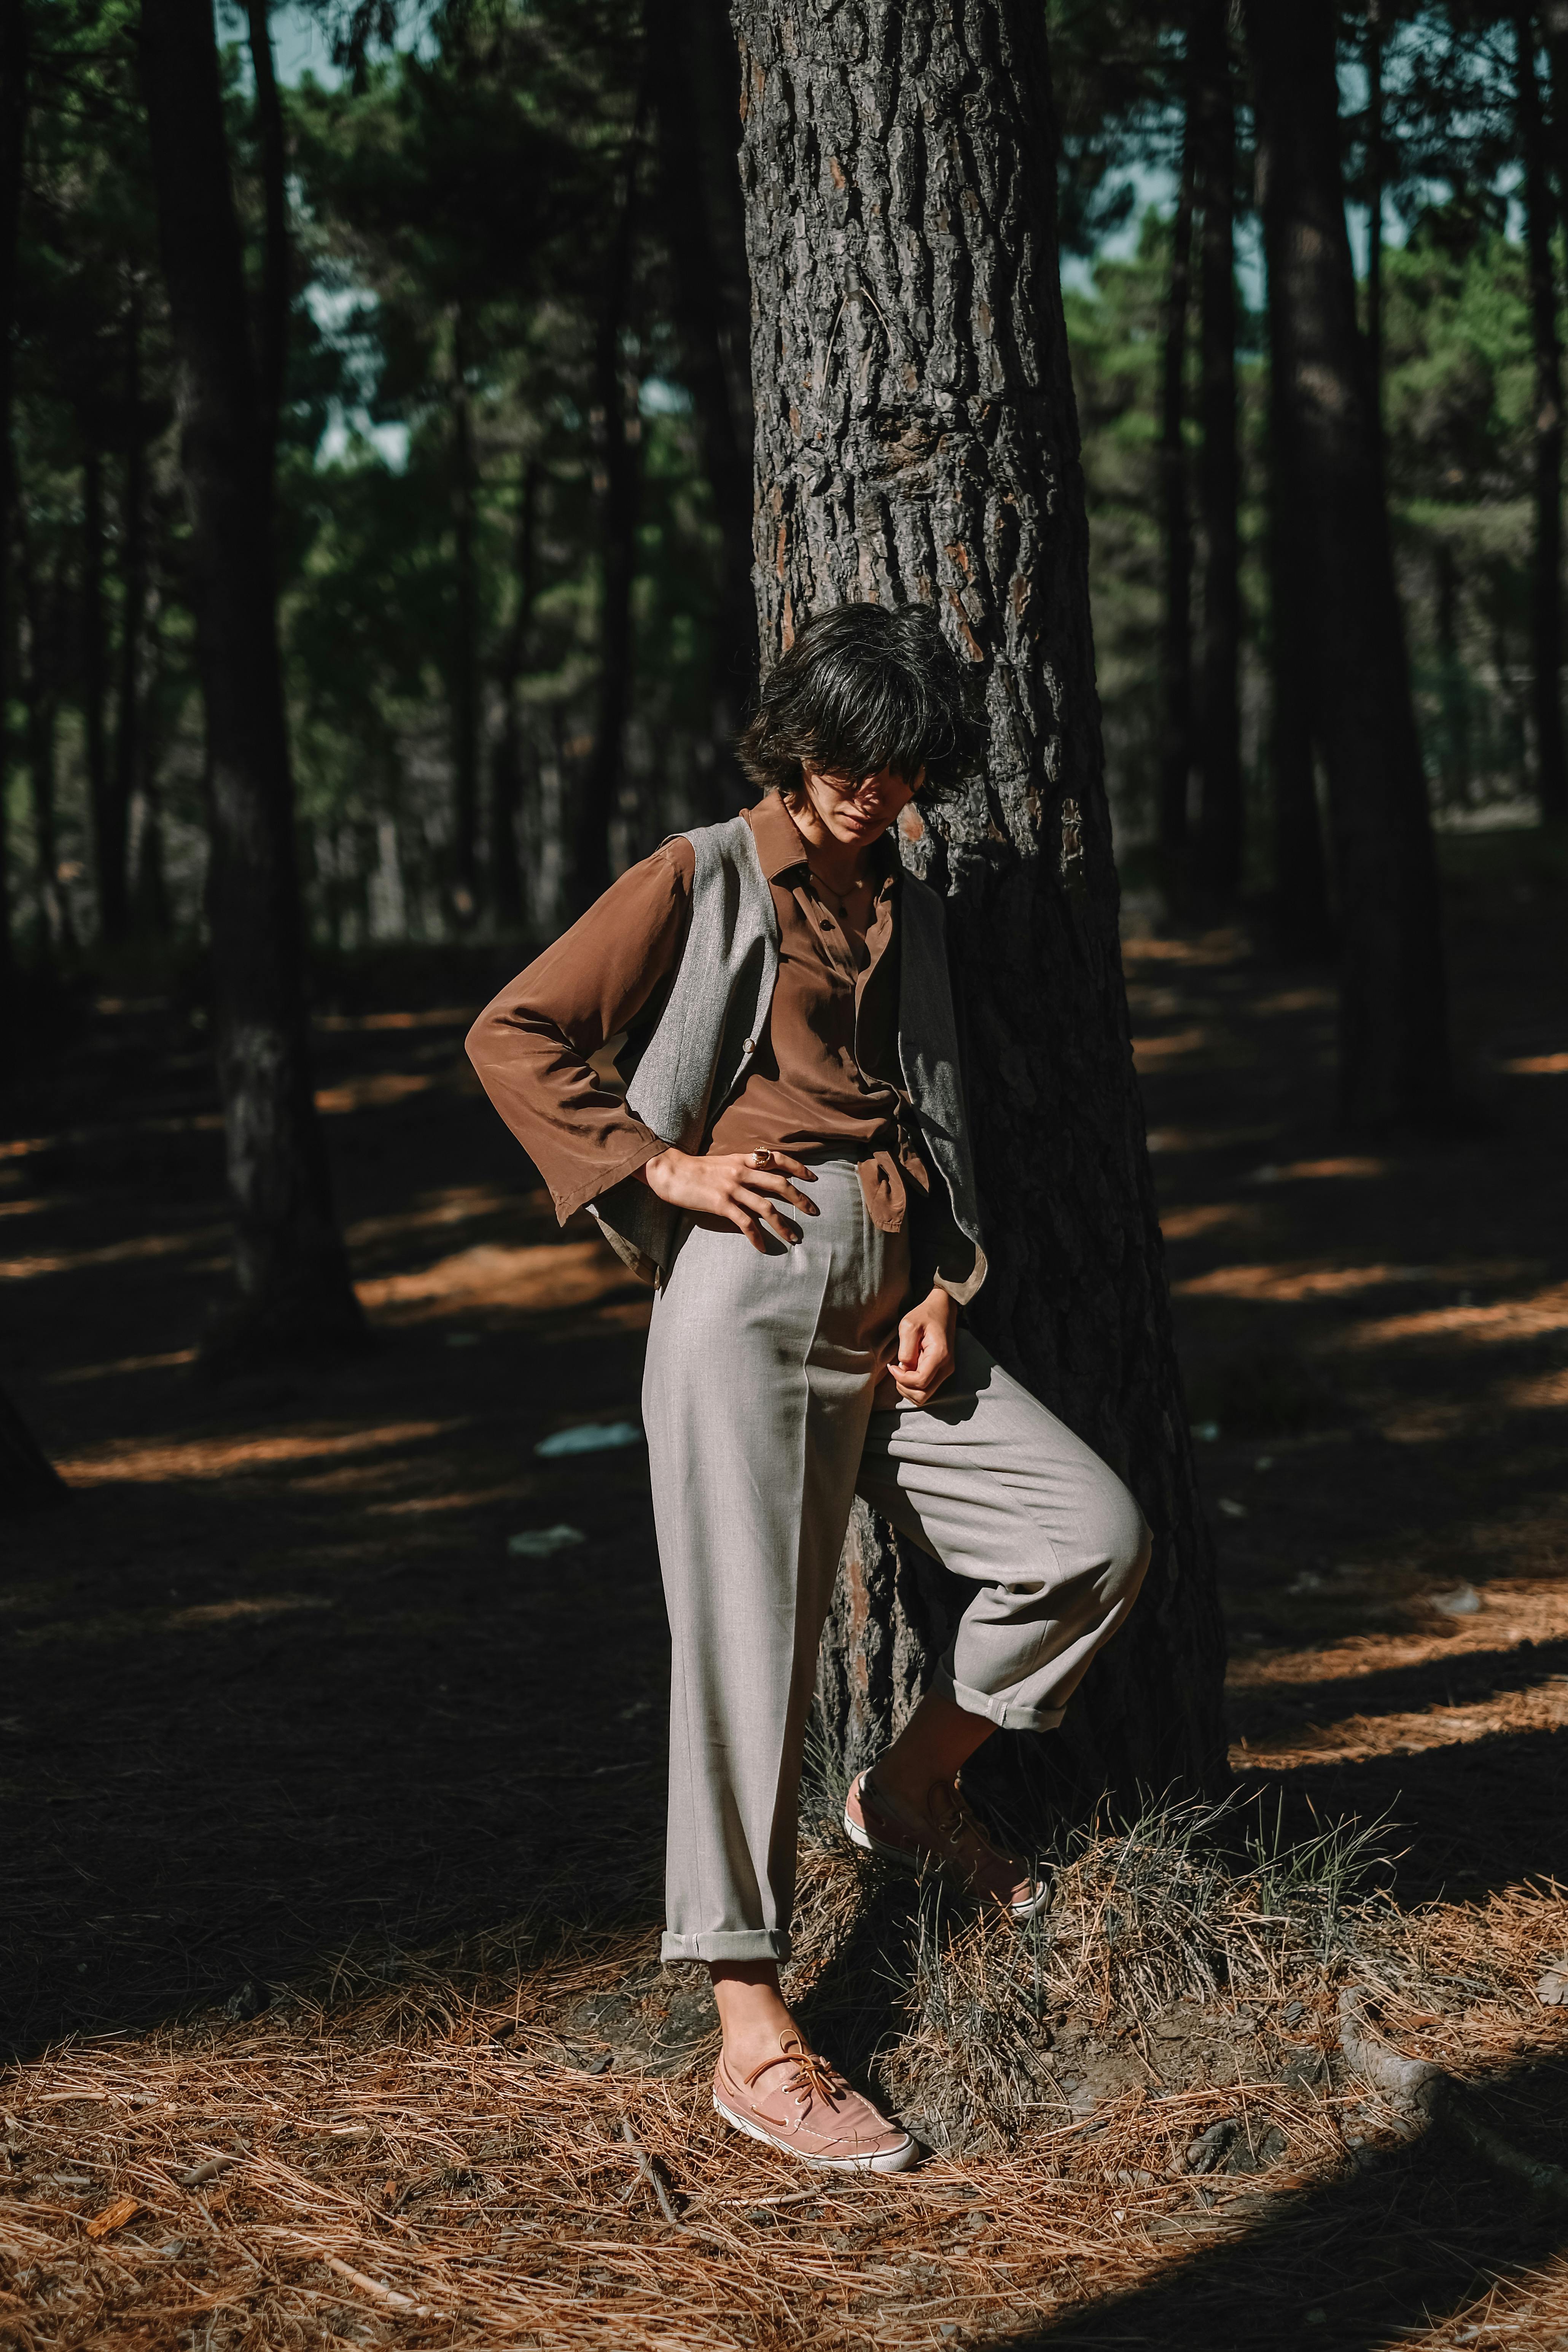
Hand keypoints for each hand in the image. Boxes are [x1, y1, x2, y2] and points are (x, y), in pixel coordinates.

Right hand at [636, 1145, 817, 1252]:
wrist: (670, 1171)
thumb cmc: (696, 1169)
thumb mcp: (723, 1162)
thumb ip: (742, 1168)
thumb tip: (760, 1179)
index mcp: (743, 1159)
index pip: (777, 1159)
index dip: (798, 1167)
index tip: (813, 1177)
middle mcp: (741, 1172)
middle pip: (779, 1184)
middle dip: (800, 1199)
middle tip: (814, 1211)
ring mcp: (731, 1188)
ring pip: (766, 1207)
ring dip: (783, 1224)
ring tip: (794, 1238)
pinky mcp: (720, 1204)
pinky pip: (745, 1222)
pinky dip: (756, 1236)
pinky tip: (762, 1247)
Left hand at [878, 1285, 956, 1408]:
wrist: (943, 1309)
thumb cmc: (925, 1315)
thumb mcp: (908, 1325)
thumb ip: (906, 1349)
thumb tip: (905, 1368)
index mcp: (939, 1356)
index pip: (919, 1382)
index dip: (901, 1379)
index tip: (892, 1366)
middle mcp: (946, 1368)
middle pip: (922, 1396)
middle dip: (904, 1387)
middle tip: (896, 1370)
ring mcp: (946, 1371)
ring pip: (924, 1396)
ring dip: (908, 1388)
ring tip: (901, 1370)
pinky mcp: (942, 1371)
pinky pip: (926, 1388)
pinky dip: (913, 1385)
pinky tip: (908, 1370)